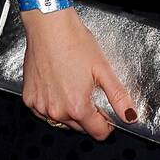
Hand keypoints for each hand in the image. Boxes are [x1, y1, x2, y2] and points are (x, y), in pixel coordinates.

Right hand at [19, 5, 138, 138]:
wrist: (49, 27)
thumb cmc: (74, 43)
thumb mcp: (103, 69)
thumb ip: (118, 96)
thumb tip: (130, 116)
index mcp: (77, 107)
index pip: (97, 133)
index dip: (107, 123)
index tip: (107, 111)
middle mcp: (56, 111)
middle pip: (79, 127)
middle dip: (88, 115)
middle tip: (89, 91)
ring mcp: (40, 107)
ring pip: (61, 121)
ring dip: (69, 111)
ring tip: (73, 85)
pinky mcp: (29, 99)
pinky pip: (44, 111)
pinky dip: (52, 104)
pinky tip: (57, 86)